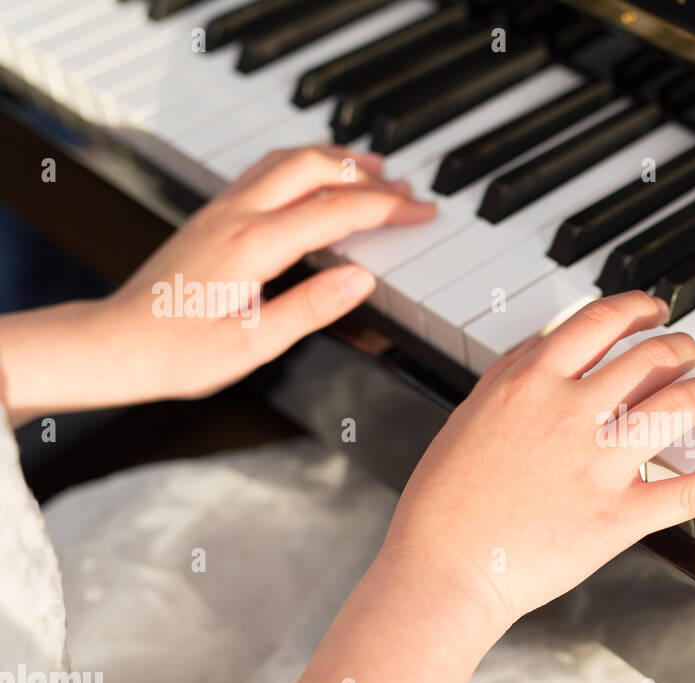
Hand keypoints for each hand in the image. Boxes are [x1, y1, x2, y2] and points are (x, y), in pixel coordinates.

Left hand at [0, 146, 435, 421]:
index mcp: (253, 246)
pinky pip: (264, 171)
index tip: (421, 211)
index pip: (336, 212)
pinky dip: (303, 165)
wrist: (113, 344)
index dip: (386, 210)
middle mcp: (236, 216)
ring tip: (372, 170)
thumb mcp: (254, 346)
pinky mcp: (210, 216)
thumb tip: (361, 279)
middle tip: (406, 188)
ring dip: (334, 159)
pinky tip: (315, 178)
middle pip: (313, 167)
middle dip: (368, 174)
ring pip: (286, 160)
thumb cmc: (176, 352)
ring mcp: (219, 211)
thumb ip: (311, 308)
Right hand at [381, 291, 694, 635]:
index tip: (653, 310)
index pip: (601, 321)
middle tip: (685, 354)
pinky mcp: (619, 515)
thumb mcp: (470, 414)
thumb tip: (554, 341)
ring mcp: (599, 463)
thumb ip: (514, 374)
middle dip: (679, 349)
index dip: (637, 308)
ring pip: (680, 405)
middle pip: (649, 356)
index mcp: (528, 381)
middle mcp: (569, 411)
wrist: (443, 569)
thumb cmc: (445, 501)